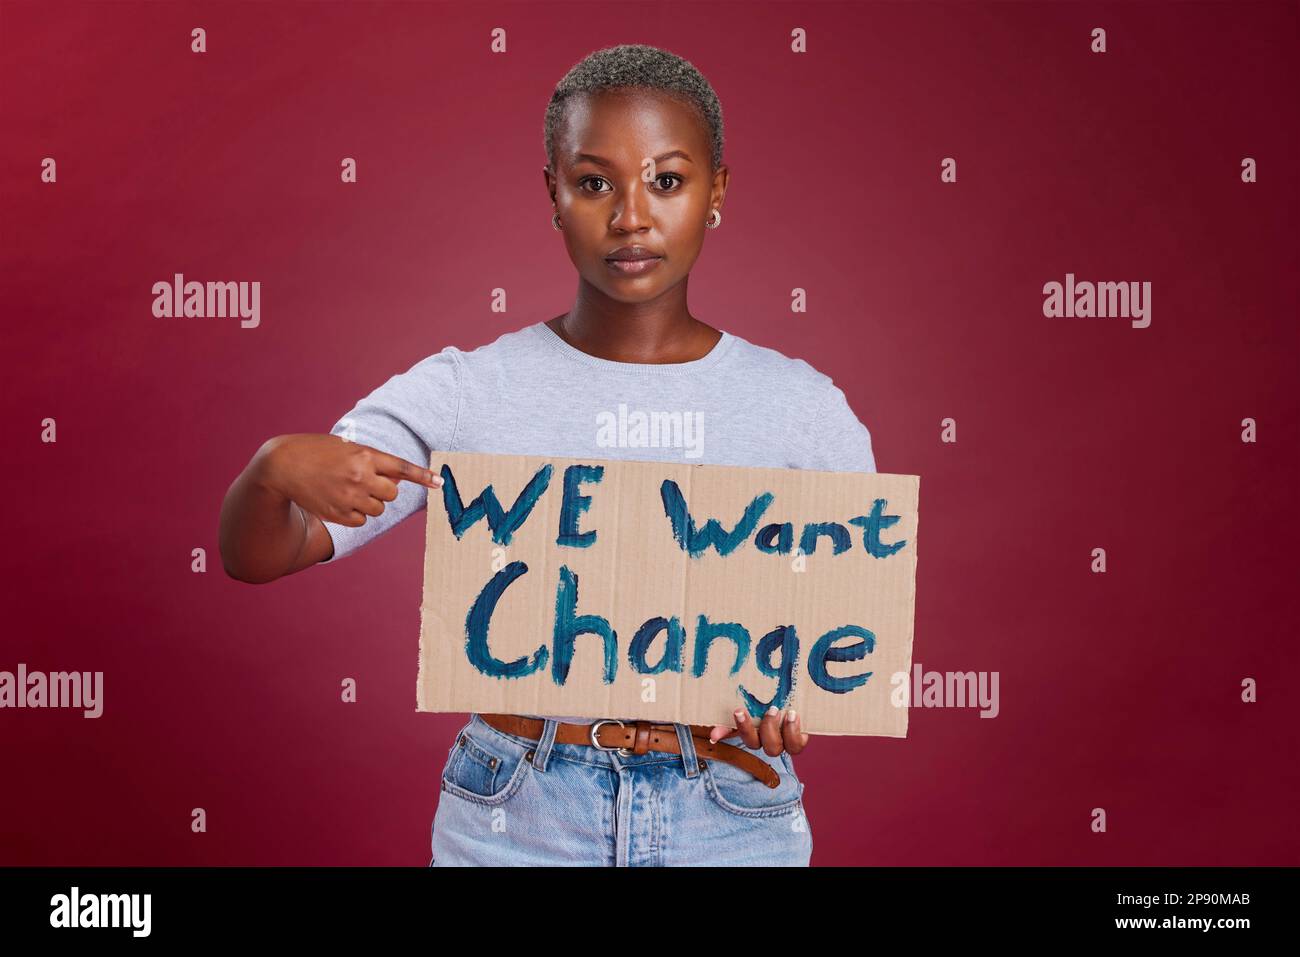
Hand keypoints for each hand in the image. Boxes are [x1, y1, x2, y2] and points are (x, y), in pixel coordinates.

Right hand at [256, 433, 441, 527]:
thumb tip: (397, 480)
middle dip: (384, 490)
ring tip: (348, 490)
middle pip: (393, 493)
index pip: (401, 467)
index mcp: (364, 455)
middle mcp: (360, 476)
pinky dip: (356, 515)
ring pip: (378, 509)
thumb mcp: (346, 448)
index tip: (439, 483)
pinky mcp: (338, 513)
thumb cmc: (317, 452)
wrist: (282, 466)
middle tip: (366, 482)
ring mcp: (349, 496)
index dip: (422, 476)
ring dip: (370, 503)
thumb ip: (372, 462)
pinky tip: (340, 501)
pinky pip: (362, 520)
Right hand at [708, 706, 808, 755]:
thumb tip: (713, 737)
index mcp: (755, 736)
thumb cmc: (760, 704)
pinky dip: (798, 731)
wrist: (787, 697)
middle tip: (771, 709)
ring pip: (789, 747)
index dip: (744, 728)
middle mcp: (772, 742)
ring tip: (789, 713)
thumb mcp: (746, 709)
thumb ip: (728, 723)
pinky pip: (802, 741)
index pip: (748, 739)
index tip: (739, 710)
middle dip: (770, 730)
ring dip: (789, 731)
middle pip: (770, 748)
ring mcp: (788, 740)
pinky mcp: (802, 735)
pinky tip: (795, 715)